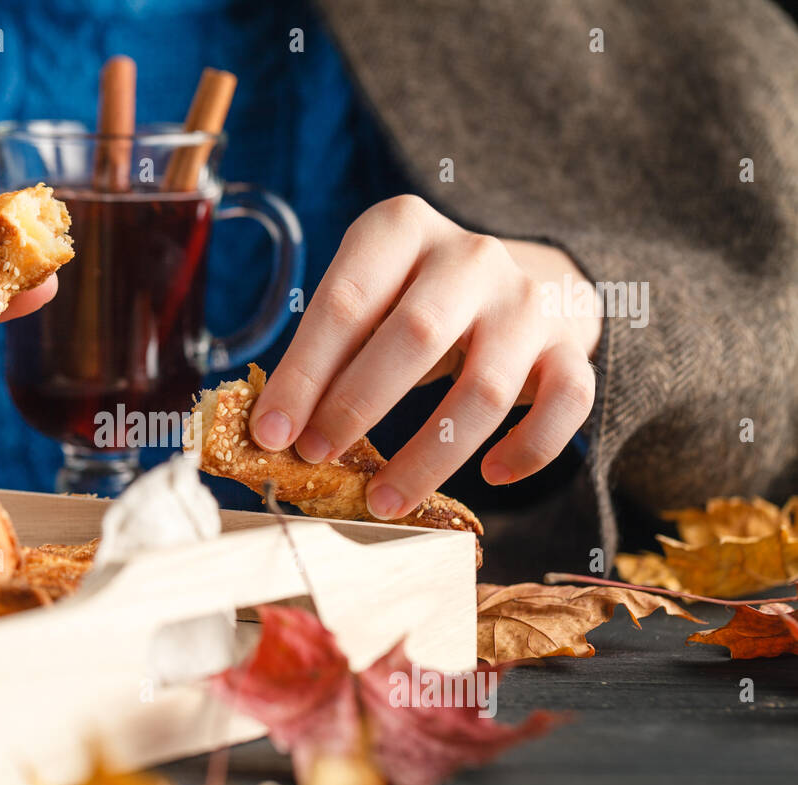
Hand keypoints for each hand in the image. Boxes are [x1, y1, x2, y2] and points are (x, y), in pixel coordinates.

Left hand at [250, 194, 600, 519]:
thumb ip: (327, 351)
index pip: (345, 303)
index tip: (271, 433)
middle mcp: (471, 257)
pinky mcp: (570, 345)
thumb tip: (275, 429)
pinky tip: (491, 476)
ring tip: (383, 499)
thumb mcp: (366, 299)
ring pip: (487, 388)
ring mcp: (527, 302)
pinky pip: (568, 402)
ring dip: (429, 455)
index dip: (304, 375)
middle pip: (415, 337)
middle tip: (316, 457)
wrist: (525, 279)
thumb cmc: (415, 299)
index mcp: (401, 229)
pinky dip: (530, 448)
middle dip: (356, 407)